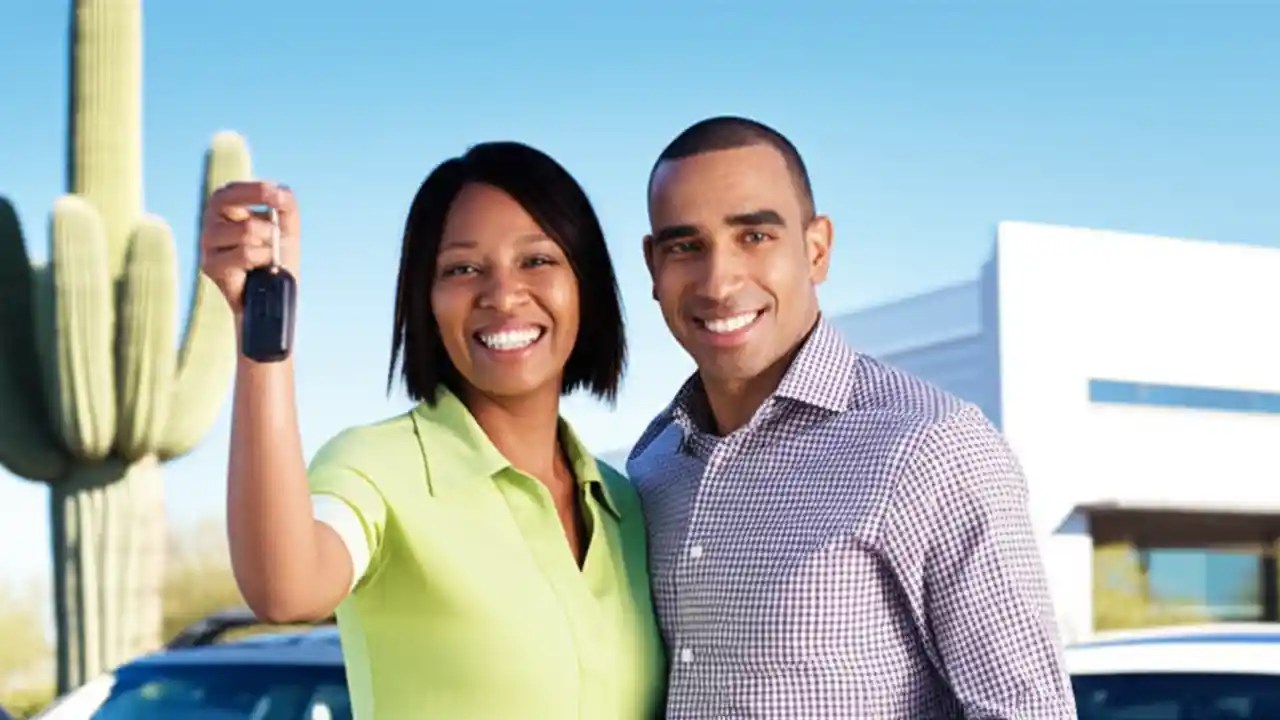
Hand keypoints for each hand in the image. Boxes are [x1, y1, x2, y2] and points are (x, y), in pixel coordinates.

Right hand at [200, 181, 300, 314]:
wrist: (274, 292)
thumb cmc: (277, 253)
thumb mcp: (287, 224)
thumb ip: (285, 202)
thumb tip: (279, 191)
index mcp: (224, 204)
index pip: (233, 190)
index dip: (257, 190)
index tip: (279, 197)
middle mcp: (210, 220)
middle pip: (229, 203)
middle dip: (261, 214)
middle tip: (276, 233)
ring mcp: (207, 242)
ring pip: (245, 230)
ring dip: (268, 243)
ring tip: (268, 255)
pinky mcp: (209, 265)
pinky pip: (245, 253)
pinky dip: (263, 258)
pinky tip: (262, 267)